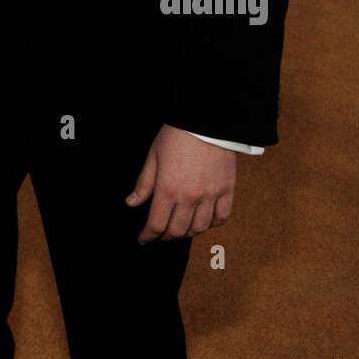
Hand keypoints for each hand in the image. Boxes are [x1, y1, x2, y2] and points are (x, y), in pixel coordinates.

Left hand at [126, 125, 234, 243]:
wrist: (206, 120)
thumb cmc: (177, 135)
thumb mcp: (153, 156)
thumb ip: (144, 183)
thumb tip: (132, 203)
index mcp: (168, 189)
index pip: (156, 224)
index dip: (148, 236)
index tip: (144, 239)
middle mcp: (189, 197)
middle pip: (178, 231)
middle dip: (166, 237)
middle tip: (160, 235)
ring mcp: (210, 195)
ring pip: (199, 228)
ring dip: (188, 233)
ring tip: (180, 229)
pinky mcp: (226, 190)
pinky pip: (222, 217)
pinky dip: (213, 224)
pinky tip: (205, 221)